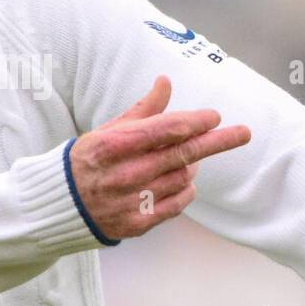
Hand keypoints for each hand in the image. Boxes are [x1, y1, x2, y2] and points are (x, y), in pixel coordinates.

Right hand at [69, 75, 251, 241]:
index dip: (195, 121)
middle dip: (216, 141)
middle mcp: (125, 173)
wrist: (61, 204)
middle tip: (243, 133)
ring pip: (183, 178)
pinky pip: (177, 204)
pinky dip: (186, 190)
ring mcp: (132, 201)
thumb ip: (142, 110)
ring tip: (187, 159)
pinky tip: (183, 181)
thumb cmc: (88, 160)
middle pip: (183, 154)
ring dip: (192, 166)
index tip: (214, 116)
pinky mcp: (138, 223)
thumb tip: (165, 82)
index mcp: (115, 145)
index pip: (166, 130)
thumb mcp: (108, 130)